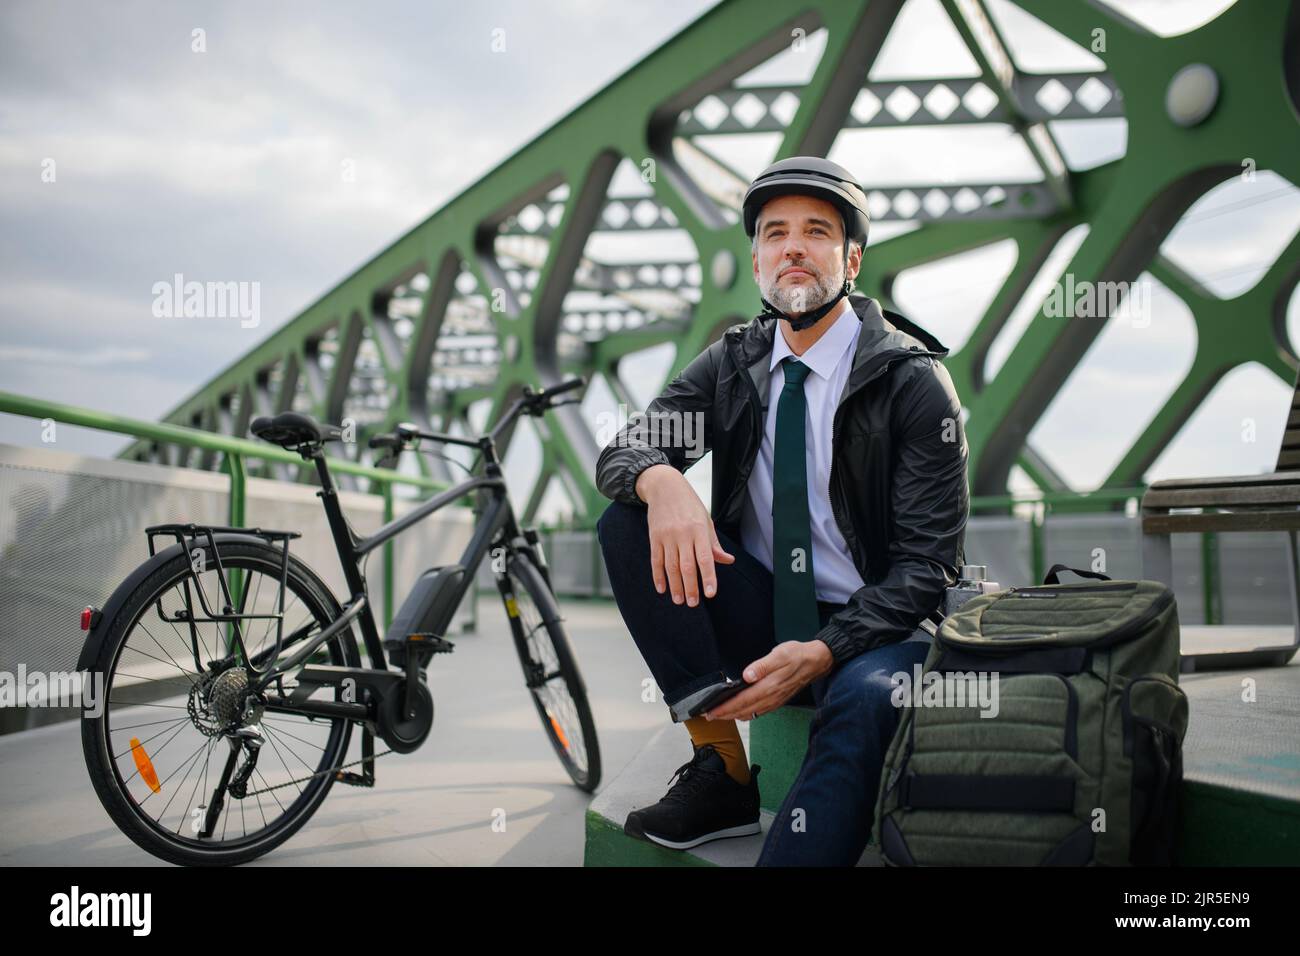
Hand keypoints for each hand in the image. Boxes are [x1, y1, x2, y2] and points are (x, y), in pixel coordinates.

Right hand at [638, 465, 734, 606]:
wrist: (664, 486)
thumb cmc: (690, 505)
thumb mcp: (706, 520)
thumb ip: (714, 543)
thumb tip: (728, 561)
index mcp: (699, 530)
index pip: (705, 558)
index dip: (708, 577)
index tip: (711, 594)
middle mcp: (682, 534)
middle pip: (687, 566)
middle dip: (690, 587)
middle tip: (693, 604)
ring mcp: (666, 536)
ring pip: (671, 566)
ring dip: (675, 586)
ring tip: (679, 600)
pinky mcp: (654, 537)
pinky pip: (656, 560)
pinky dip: (658, 576)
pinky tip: (662, 588)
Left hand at [704, 640, 833, 720]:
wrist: (815, 662)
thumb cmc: (796, 655)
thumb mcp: (779, 654)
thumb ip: (762, 666)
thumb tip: (747, 675)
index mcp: (769, 686)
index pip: (742, 701)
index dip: (725, 708)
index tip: (710, 712)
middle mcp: (771, 697)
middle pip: (743, 711)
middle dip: (725, 715)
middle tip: (708, 717)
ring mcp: (775, 701)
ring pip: (751, 713)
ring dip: (734, 715)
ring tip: (720, 715)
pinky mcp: (778, 701)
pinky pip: (759, 712)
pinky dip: (747, 714)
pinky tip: (741, 712)